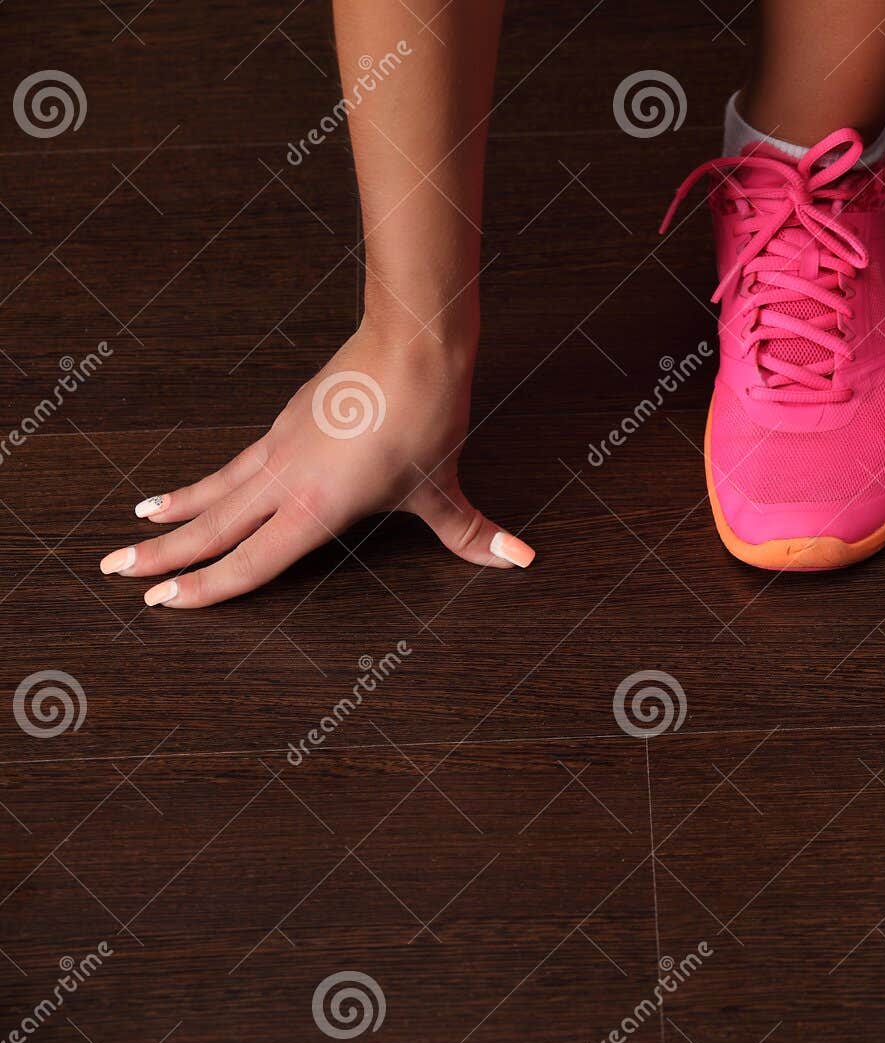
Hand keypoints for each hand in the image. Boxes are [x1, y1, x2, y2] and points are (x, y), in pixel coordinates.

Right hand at [98, 325, 532, 608]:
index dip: (208, 588)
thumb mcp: (444, 486)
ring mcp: (282, 445)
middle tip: (113, 572)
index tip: (163, 604)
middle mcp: (286, 479)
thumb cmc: (425, 414)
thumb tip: (519, 559)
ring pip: (216, 490)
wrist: (413, 343)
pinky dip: (210, 480)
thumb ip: (472, 532)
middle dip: (162, 556)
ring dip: (174, 513)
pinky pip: (237, 461)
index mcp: (315, 507)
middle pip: (211, 526)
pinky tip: (199, 487)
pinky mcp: (289, 421)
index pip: (251, 561)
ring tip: (137, 529)